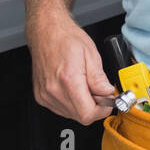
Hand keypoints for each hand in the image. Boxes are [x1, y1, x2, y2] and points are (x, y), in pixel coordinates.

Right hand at [26, 9, 116, 125]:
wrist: (46, 32)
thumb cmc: (66, 38)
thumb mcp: (91, 55)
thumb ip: (100, 79)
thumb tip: (108, 93)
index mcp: (69, 80)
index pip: (88, 113)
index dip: (102, 111)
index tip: (108, 102)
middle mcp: (54, 90)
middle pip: (81, 116)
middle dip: (95, 107)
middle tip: (99, 92)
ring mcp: (45, 95)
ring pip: (71, 115)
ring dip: (83, 106)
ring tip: (85, 86)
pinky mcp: (41, 96)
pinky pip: (61, 109)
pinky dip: (72, 103)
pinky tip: (74, 88)